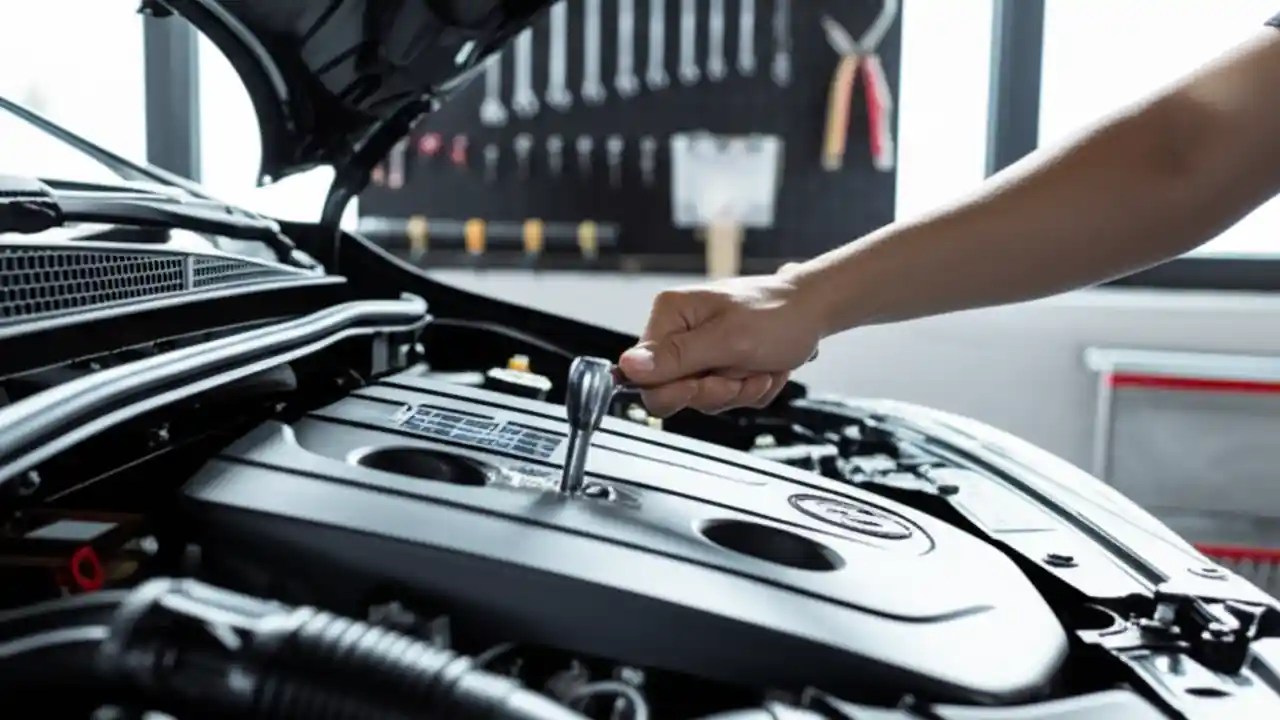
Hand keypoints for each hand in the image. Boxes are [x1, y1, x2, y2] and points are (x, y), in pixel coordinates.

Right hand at [617, 267, 825, 417]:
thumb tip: (627, 366)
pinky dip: (750, 390)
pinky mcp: (718, 366)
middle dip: (717, 390)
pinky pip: (725, 398)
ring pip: (703, 399)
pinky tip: (765, 368)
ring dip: (740, 391)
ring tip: (760, 366)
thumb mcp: (728, 339)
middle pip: (674, 392)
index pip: (645, 376)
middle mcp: (678, 334)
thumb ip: (676, 357)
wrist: (815, 311)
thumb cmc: (778, 314)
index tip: (711, 382)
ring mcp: (699, 352)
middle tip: (743, 374)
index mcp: (669, 316)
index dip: (678, 390)